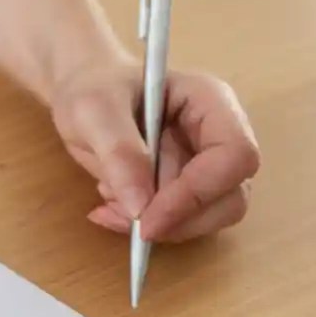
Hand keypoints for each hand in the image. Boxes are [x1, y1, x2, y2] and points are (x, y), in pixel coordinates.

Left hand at [52, 63, 259, 241]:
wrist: (81, 96)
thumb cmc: (92, 88)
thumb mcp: (93, 111)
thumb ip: (119, 152)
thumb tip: (141, 206)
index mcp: (210, 102)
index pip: (234, 155)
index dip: (198, 192)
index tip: (149, 219)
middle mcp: (218, 135)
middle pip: (231, 194)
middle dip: (181, 217)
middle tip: (130, 221)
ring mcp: (206, 164)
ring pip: (211, 216)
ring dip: (164, 226)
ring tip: (111, 204)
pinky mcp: (188, 189)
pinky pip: (184, 223)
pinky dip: (149, 228)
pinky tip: (111, 210)